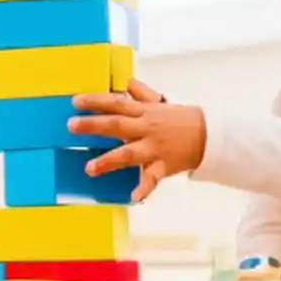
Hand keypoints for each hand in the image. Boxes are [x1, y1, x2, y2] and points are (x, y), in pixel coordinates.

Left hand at [68, 79, 206, 201]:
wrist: (208, 136)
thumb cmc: (180, 119)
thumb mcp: (160, 102)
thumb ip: (141, 93)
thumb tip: (125, 83)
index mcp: (144, 112)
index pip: (117, 103)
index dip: (96, 101)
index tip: (76, 101)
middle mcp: (147, 128)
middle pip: (117, 125)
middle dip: (93, 125)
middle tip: (71, 126)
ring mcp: (154, 148)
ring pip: (129, 154)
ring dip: (108, 161)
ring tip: (89, 168)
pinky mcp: (163, 166)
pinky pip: (152, 179)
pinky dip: (144, 188)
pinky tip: (133, 197)